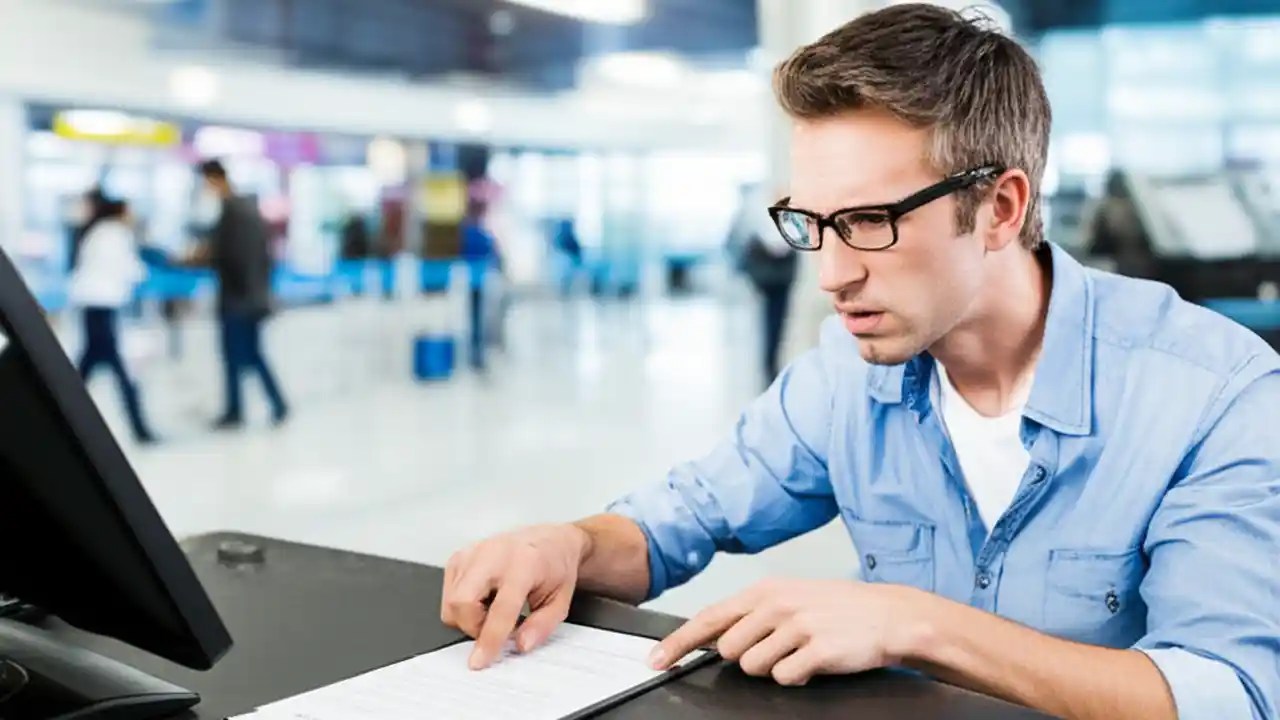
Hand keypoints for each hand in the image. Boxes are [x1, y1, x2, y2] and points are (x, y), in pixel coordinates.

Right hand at [441, 524, 588, 669]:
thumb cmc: (554, 567)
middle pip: (461, 602)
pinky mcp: (459, 557)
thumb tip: (520, 645)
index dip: (489, 639)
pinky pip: (447, 593)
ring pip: (450, 601)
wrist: (549, 541)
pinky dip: (462, 605)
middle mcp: (493, 554)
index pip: (501, 608)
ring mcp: (473, 553)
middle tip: (495, 629)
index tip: (480, 660)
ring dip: (468, 618)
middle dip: (473, 627)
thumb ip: (542, 626)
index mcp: (524, 564)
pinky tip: (483, 598)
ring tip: (493, 610)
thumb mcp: (560, 601)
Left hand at [650, 579, 922, 685]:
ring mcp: (797, 626)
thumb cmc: (837, 608)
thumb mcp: (790, 598)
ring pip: (753, 668)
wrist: (889, 615)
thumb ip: (753, 614)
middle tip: (777, 649)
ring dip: (773, 668)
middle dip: (747, 658)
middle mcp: (776, 604)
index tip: (655, 659)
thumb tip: (716, 637)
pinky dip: (796, 678)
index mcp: (765, 590)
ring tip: (799, 652)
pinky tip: (814, 662)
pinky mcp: (817, 650)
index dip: (678, 642)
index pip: (709, 618)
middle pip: (728, 651)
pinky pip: (785, 679)